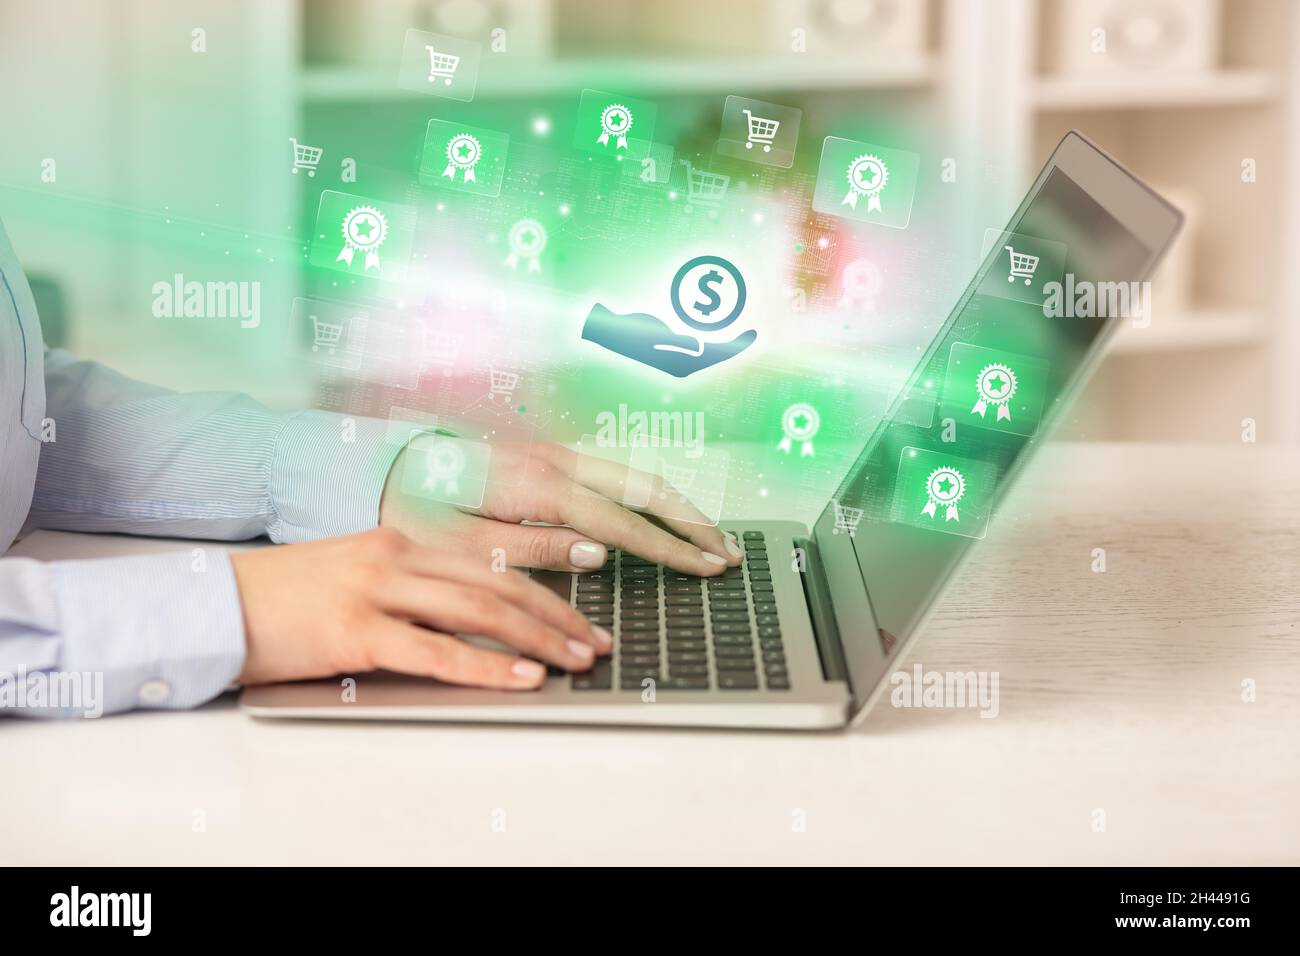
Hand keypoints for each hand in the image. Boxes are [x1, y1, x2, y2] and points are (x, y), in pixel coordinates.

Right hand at [231, 527, 610, 689]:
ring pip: (479, 610)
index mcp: (404, 537)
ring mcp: (378, 590)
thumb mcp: (359, 570)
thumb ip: (414, 581)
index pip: (492, 559)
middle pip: (498, 582)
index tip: (585, 603)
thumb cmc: (288, 596)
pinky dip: (485, 665)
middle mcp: (399, 554)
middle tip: (595, 641)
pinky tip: (519, 677)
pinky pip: (436, 651)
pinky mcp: (357, 631)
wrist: (218, 604)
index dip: (547, 581)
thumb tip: (476, 612)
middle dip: (557, 614)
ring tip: (575, 660)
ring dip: (537, 638)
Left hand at [380, 440, 743, 574]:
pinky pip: (615, 473)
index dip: (671, 550)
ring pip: (635, 474)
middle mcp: (555, 460)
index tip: (706, 569)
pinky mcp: (550, 455)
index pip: (623, 524)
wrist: (386, 465)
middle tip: (729, 552)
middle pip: (645, 487)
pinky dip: (650, 495)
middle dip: (693, 520)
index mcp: (537, 485)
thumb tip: (599, 553)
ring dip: (677, 505)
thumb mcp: (463, 544)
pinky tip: (664, 515)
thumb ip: (532, 549)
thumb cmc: (417, 509)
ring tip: (709, 536)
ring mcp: (555, 452)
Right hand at [581, 302, 756, 377]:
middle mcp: (683, 364)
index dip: (736, 346)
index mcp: (680, 365)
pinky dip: (712, 338)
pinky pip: (700, 344)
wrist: (613, 331)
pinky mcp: (675, 347)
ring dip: (725, 342)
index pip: (716, 357)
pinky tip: (721, 328)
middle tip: (753, 332)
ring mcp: (679, 356)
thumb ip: (679, 344)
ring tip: (741, 332)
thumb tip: (701, 349)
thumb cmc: (632, 332)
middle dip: (735, 345)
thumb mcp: (656, 336)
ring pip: (710, 352)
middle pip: (717, 356)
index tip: (753, 334)